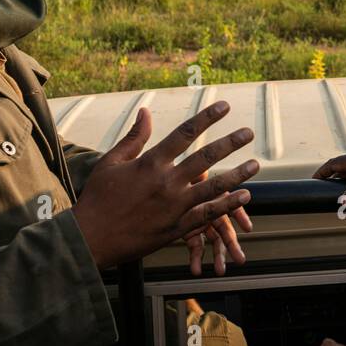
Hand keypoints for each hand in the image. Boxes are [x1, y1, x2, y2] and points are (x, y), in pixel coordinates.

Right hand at [72, 101, 259, 268]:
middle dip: (229, 143)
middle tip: (249, 132)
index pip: (184, 133)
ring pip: (213, 188)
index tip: (224, 106)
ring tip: (255, 164)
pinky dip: (227, 206)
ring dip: (237, 175)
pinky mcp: (176, 229)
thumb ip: (134, 137)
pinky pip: (207, 215)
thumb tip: (146, 111)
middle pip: (205, 158)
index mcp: (150, 163)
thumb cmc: (98, 198)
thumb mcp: (111, 162)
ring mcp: (173, 207)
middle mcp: (165, 182)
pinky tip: (243, 196)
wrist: (90, 239)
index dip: (207, 118)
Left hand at [184, 169, 253, 275]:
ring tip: (219, 270)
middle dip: (232, 245)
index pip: (231, 208)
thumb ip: (206, 179)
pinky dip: (197, 257)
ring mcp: (200, 221)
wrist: (167, 181)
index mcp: (215, 197)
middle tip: (240, 259)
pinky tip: (196, 268)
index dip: (240, 217)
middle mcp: (210, 210)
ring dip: (217, 255)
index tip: (248, 228)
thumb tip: (216, 178)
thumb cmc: (182, 177)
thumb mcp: (194, 177)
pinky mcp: (189, 231)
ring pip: (213, 240)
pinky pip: (196, 245)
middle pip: (224, 230)